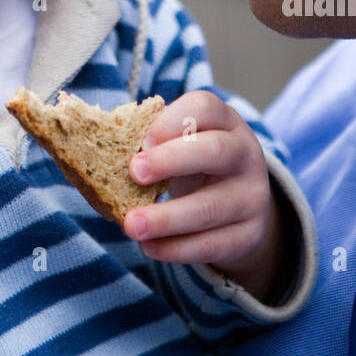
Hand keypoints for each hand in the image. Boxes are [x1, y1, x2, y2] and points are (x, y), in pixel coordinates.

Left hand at [122, 90, 284, 300]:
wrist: (241, 202)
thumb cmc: (196, 162)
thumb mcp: (184, 142)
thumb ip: (153, 141)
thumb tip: (104, 152)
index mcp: (224, 121)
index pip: (204, 107)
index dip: (171, 121)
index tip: (141, 140)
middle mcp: (244, 153)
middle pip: (214, 151)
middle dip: (170, 161)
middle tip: (134, 173)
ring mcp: (251, 195)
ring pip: (210, 207)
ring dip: (167, 218)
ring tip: (132, 225)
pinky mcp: (249, 234)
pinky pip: (212, 244)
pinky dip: (177, 248)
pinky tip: (150, 247)